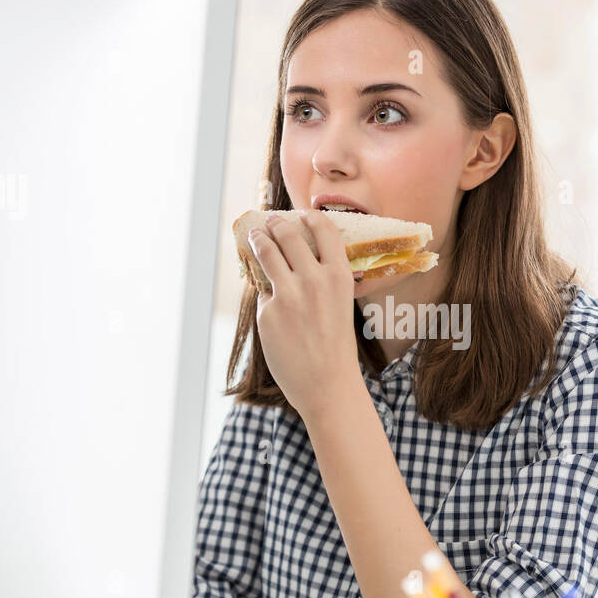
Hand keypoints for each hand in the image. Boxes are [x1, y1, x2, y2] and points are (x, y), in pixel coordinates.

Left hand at [245, 208, 362, 419]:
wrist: (327, 384)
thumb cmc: (336, 347)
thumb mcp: (340, 304)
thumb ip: (323, 279)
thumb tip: (295, 258)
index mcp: (338, 276)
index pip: (324, 231)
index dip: (311, 218)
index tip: (304, 214)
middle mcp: (313, 279)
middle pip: (288, 236)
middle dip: (277, 224)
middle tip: (271, 220)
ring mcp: (287, 294)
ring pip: (267, 254)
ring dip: (259, 240)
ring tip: (256, 236)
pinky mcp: (267, 312)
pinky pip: (263, 293)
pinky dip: (266, 294)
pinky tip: (273, 304)